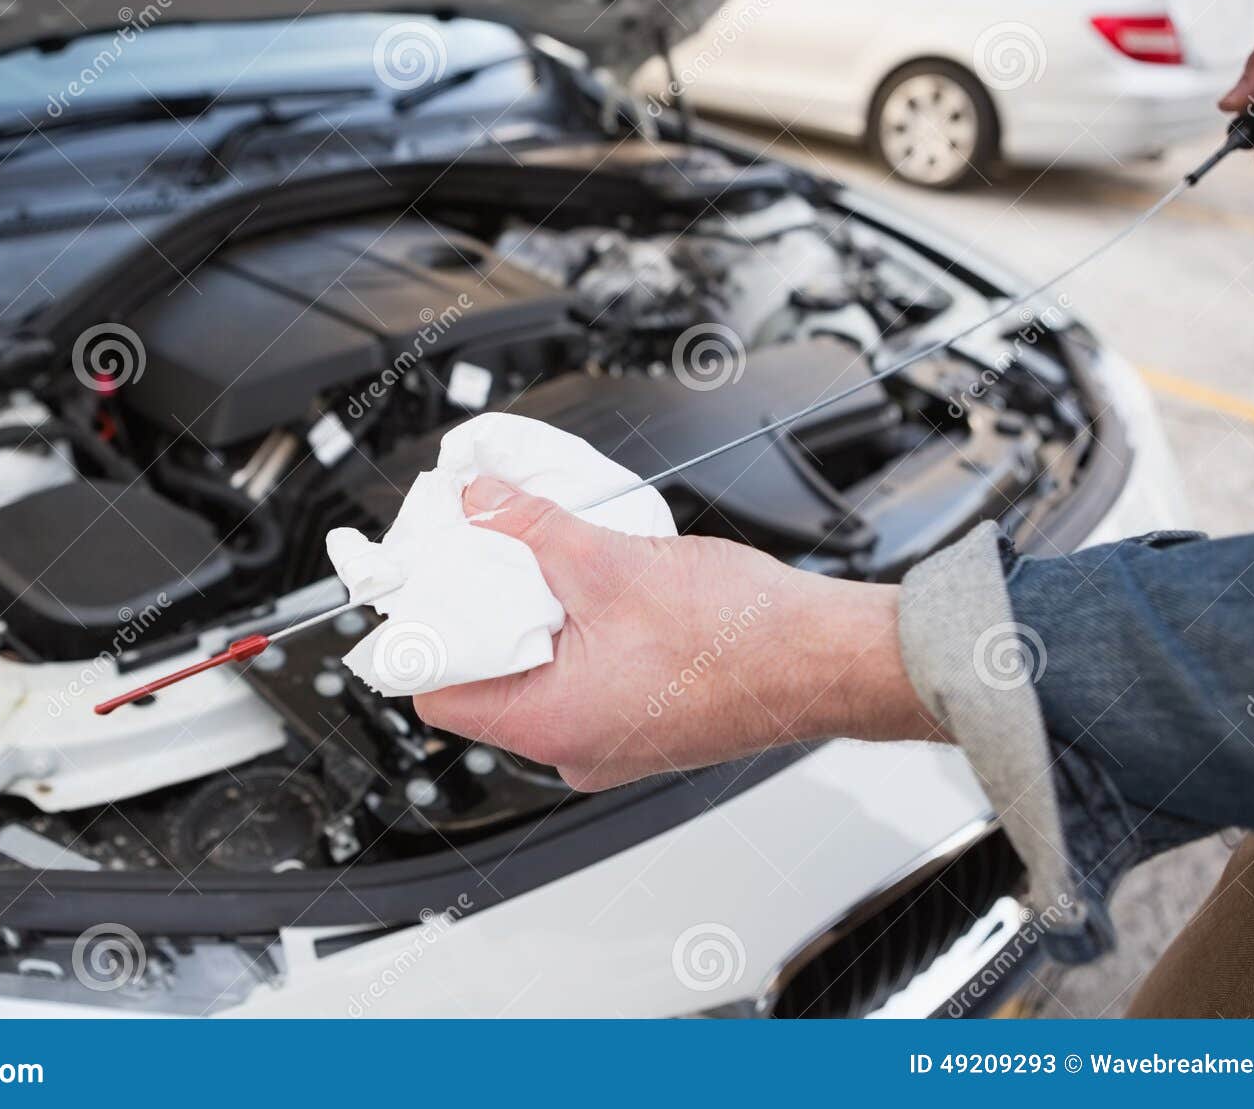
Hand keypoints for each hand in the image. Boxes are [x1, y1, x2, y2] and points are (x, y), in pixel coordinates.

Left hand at [412, 478, 937, 790]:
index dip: (426, 629)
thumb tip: (480, 503)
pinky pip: (584, 683)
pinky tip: (602, 591)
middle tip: (494, 552)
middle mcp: (575, 750)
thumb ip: (528, 527)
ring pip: (538, 679)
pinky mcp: (643, 729)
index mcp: (553, 725)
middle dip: (488, 611)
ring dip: (539, 619)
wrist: (828, 659)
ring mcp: (611, 745)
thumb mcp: (609, 561)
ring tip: (558, 566)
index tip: (433, 580)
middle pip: (486, 681)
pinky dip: (580, 636)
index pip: (436, 693)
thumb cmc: (745, 638)